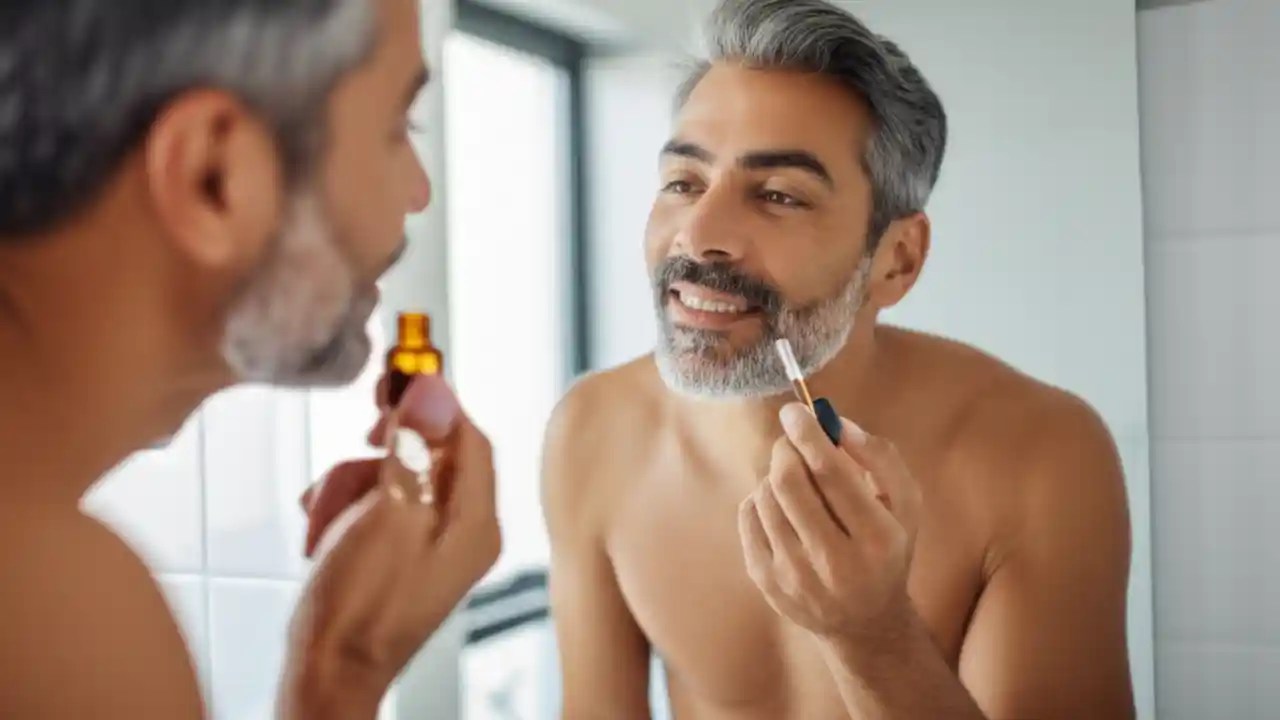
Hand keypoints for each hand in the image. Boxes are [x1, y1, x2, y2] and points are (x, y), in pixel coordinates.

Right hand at [282, 375, 500, 717]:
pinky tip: (323, 531)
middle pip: (432, 453)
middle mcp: (462, 532)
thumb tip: (434, 389)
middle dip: (384, 448)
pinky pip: (378, 506)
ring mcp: (431, 544)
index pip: (470, 437)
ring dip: (353, 482)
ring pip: (396, 476)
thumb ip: (412, 450)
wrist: (327, 672)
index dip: (435, 403)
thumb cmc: (358, 606)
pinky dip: (346, 507)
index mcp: (476, 523)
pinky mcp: (400, 554)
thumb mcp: (385, 514)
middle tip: (361, 433)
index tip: (397, 378)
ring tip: (328, 516)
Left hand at [738, 403, 923, 643]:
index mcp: (877, 538)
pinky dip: (761, 499)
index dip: (808, 433)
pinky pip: (748, 514)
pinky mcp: (765, 580)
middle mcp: (834, 562)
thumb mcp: (904, 504)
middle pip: (789, 481)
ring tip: (796, 484)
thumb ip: (879, 458)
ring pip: (765, 495)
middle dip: (786, 449)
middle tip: (793, 442)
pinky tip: (783, 510)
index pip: (831, 473)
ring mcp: (794, 575)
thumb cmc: (886, 549)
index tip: (794, 411)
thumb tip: (836, 423)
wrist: (863, 622)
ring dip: (775, 474)